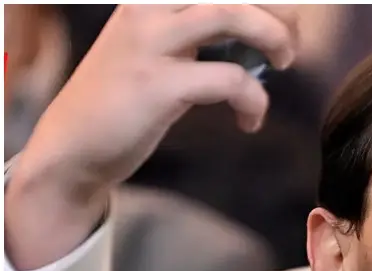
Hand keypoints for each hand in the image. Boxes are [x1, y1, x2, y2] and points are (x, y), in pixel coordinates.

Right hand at [6, 5, 298, 270]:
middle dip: (273, 7)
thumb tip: (258, 38)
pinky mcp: (157, 84)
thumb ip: (198, 39)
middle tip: (288, 43)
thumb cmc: (125, 104)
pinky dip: (254, 100)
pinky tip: (249, 122)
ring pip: (229, 12)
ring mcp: (149, 42)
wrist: (73, 147)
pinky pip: (228, 79)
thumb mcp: (160, 54)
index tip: (282, 15)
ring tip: (284, 61)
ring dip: (272, 35)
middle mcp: (146, 7)